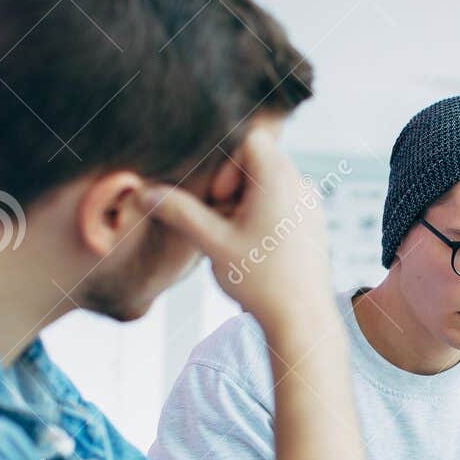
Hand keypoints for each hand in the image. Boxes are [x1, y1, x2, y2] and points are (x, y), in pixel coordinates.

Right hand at [145, 128, 333, 331]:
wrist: (302, 320)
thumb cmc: (261, 281)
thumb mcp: (212, 243)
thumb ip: (179, 213)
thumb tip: (146, 193)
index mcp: (279, 178)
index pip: (249, 139)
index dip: (225, 164)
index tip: (219, 201)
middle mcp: (300, 185)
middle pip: (258, 163)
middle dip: (231, 189)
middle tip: (221, 224)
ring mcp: (311, 205)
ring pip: (268, 187)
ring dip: (243, 206)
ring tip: (236, 242)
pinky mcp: (313, 225)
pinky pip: (282, 206)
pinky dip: (261, 219)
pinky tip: (254, 251)